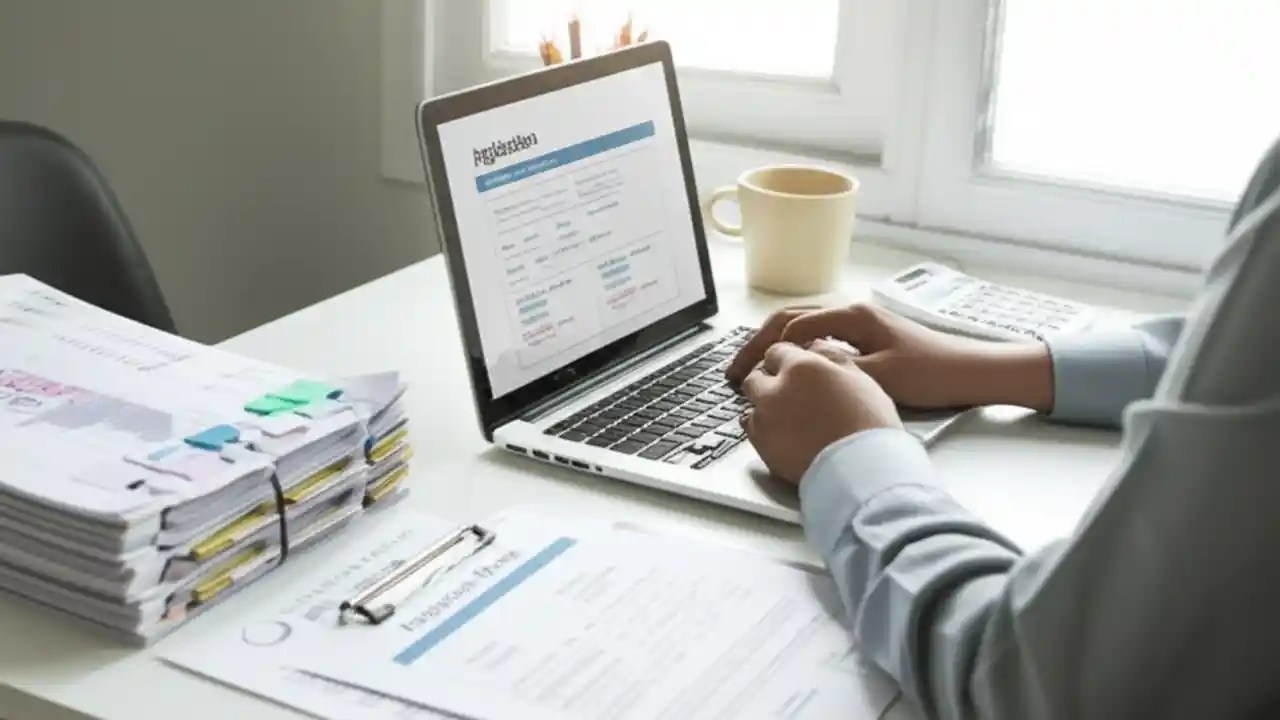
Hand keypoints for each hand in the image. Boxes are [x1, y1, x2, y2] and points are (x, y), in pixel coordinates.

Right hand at [729, 303, 1053, 410]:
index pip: (789, 327)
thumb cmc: (931, 373)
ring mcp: (858, 321)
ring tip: (754, 369)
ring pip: (802, 325)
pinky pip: (819, 335)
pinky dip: (795, 349)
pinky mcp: (866, 335)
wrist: (971, 372)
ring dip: (774, 345)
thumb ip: (833, 368)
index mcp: (851, 315)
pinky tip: (789, 370)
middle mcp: (851, 311)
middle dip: (757, 344)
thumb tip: (794, 368)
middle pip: (789, 319)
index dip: (760, 351)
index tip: (741, 375)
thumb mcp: (878, 376)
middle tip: (735, 371)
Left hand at [740, 343, 900, 483]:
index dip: (786, 360)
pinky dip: (762, 428)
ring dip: (764, 405)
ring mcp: (764, 417)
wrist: (861, 470)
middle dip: (768, 381)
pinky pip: (750, 428)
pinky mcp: (760, 444)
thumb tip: (816, 347)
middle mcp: (776, 388)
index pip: (778, 351)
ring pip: (752, 402)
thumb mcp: (860, 379)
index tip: (793, 368)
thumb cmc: (869, 425)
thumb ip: (832, 357)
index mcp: (801, 367)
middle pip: (756, 376)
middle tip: (789, 393)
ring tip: (788, 417)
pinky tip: (783, 434)